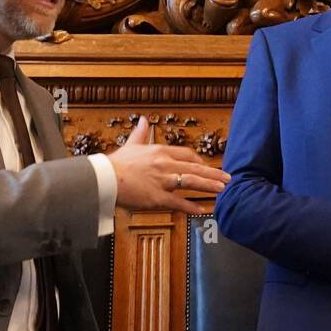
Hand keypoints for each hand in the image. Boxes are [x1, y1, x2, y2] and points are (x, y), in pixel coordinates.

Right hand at [105, 117, 228, 212]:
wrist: (104, 178)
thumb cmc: (115, 163)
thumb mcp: (131, 145)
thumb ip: (140, 133)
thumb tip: (143, 120)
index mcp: (160, 151)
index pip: (187, 154)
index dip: (199, 161)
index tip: (207, 165)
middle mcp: (165, 164)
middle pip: (195, 168)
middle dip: (212, 173)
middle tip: (226, 178)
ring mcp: (162, 181)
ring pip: (191, 182)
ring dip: (208, 185)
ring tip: (221, 189)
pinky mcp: (157, 197)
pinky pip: (178, 202)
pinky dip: (191, 207)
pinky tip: (201, 210)